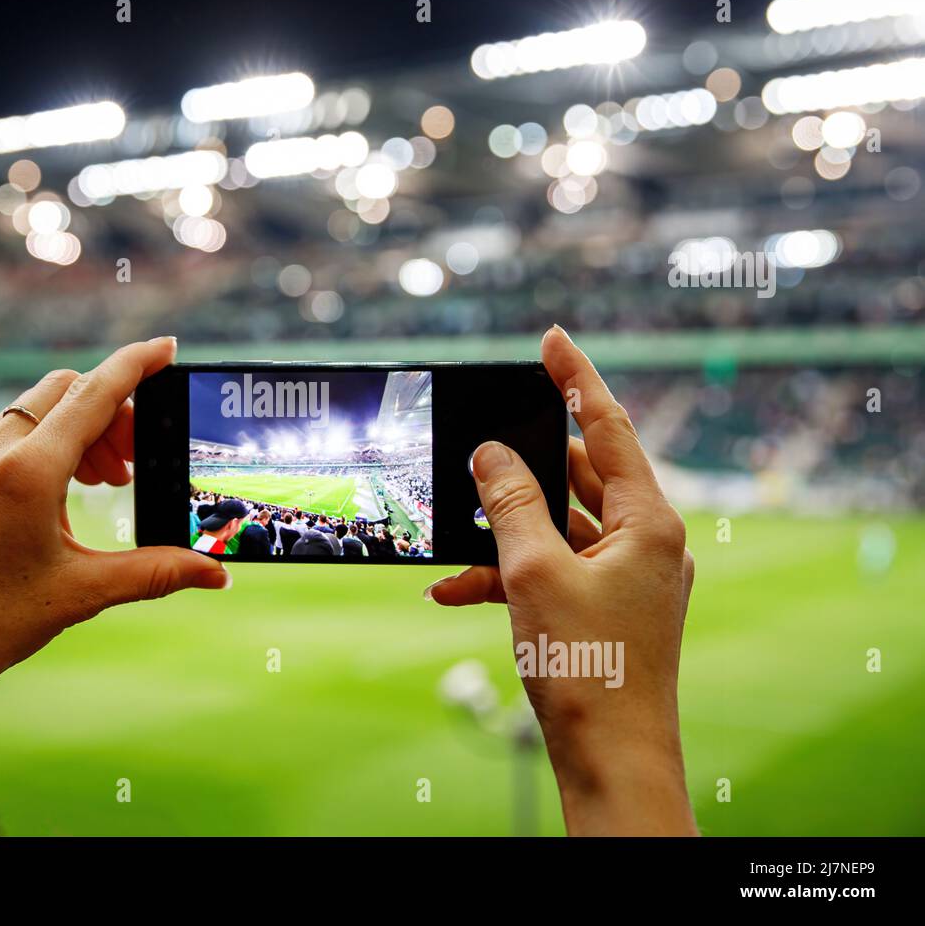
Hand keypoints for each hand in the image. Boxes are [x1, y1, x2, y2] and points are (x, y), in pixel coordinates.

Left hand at [0, 337, 229, 732]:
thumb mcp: (80, 594)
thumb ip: (154, 574)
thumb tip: (216, 576)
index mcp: (27, 472)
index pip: (94, 394)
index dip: (136, 364)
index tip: (168, 347)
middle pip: (66, 391)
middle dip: (113, 410)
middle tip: (138, 458)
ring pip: (35, 411)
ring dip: (80, 428)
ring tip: (107, 482)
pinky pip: (7, 435)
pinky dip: (45, 444)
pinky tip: (60, 495)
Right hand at [427, 325, 696, 835]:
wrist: (612, 762)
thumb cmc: (589, 669)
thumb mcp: (535, 572)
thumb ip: (510, 502)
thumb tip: (489, 451)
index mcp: (649, 521)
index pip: (609, 427)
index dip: (577, 379)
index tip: (552, 338)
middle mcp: (645, 542)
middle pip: (577, 476)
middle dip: (519, 467)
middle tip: (475, 443)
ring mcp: (626, 577)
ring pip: (556, 527)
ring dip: (501, 532)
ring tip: (451, 532)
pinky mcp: (604, 608)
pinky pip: (550, 571)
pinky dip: (506, 574)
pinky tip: (454, 592)